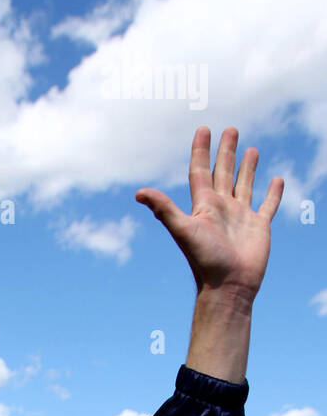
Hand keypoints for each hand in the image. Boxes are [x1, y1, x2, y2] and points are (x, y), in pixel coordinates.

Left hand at [136, 126, 282, 299]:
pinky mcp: (259, 227)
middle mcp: (222, 209)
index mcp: (204, 206)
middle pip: (223, 173)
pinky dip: (273, 193)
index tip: (204, 129)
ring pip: (245, 185)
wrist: (227, 287)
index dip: (201, 150)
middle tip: (231, 129)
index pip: (201, 171)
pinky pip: (268, 205)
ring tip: (252, 149)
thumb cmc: (205, 260)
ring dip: (248, 168)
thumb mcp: (183, 230)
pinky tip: (277, 180)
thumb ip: (164, 209)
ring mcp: (241, 218)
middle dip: (226, 151)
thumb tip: (139, 193)